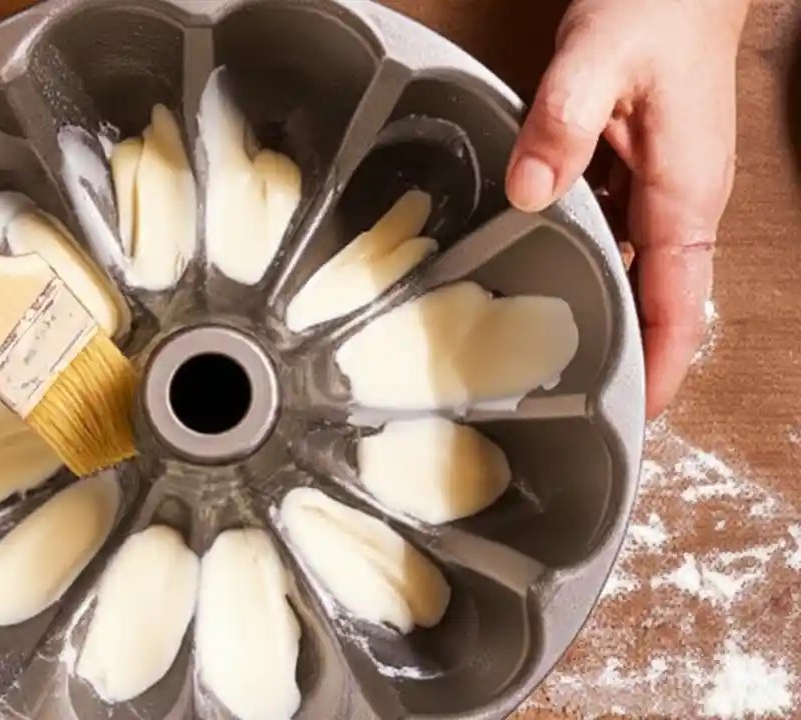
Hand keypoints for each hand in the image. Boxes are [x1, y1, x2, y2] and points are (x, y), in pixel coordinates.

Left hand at [506, 0, 749, 417]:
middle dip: (626, 356)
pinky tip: (537, 270)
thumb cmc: (655, 7)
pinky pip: (616, 236)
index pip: (682, 303)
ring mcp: (663, 188)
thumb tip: (530, 192)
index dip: (662, 364)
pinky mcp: (641, 172)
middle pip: (661, 303)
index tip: (635, 414)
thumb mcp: (597, 58)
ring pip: (636, 273)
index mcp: (684, 193)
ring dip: (603, 313)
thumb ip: (562, 125)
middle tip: (565, 400)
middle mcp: (681, 202)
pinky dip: (586, 263)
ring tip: (543, 355)